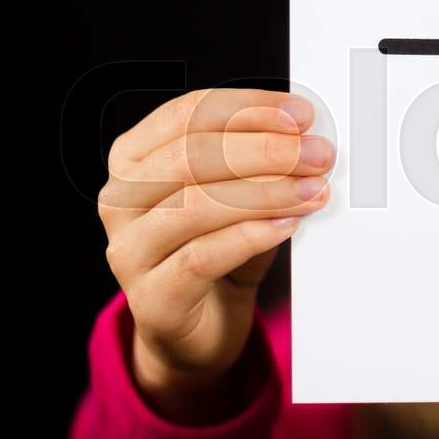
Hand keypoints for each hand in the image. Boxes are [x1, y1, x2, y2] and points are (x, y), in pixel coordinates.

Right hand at [97, 89, 334, 422]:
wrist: (197, 330)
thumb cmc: (217, 250)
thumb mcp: (236, 196)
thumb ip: (259, 165)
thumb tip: (306, 137)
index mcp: (134, 159)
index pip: (187, 114)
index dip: (248, 108)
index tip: (301, 114)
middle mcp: (120, 199)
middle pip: (190, 156)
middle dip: (265, 149)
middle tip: (318, 153)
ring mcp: (129, 251)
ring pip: (196, 206)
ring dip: (266, 192)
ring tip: (313, 189)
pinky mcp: (151, 298)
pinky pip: (202, 257)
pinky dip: (251, 236)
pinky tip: (288, 225)